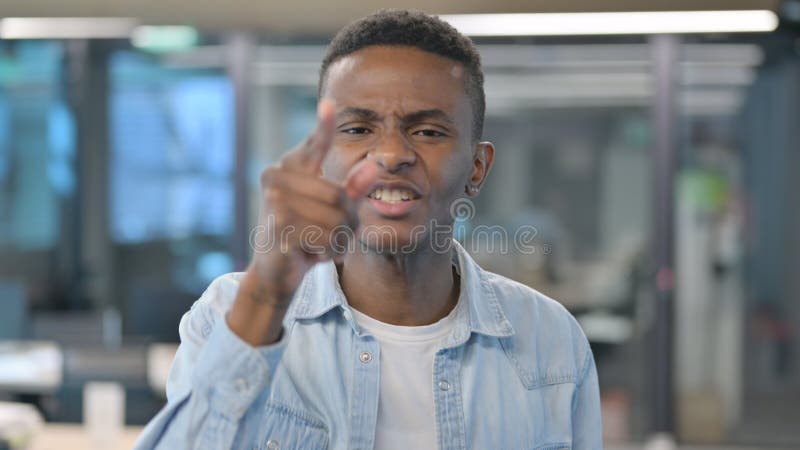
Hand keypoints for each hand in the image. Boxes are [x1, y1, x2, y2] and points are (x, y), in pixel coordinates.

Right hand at [247, 99, 378, 305]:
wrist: (275, 273)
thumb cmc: (305, 236)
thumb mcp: (333, 212)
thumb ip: (353, 189)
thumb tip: (374, 166)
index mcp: (291, 166)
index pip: (315, 144)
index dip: (324, 126)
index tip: (330, 103)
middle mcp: (277, 176)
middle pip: (341, 195)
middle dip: (347, 224)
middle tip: (330, 237)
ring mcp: (275, 200)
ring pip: (337, 219)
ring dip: (338, 241)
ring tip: (318, 246)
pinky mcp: (279, 224)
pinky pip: (327, 237)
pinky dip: (328, 253)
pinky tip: (310, 255)